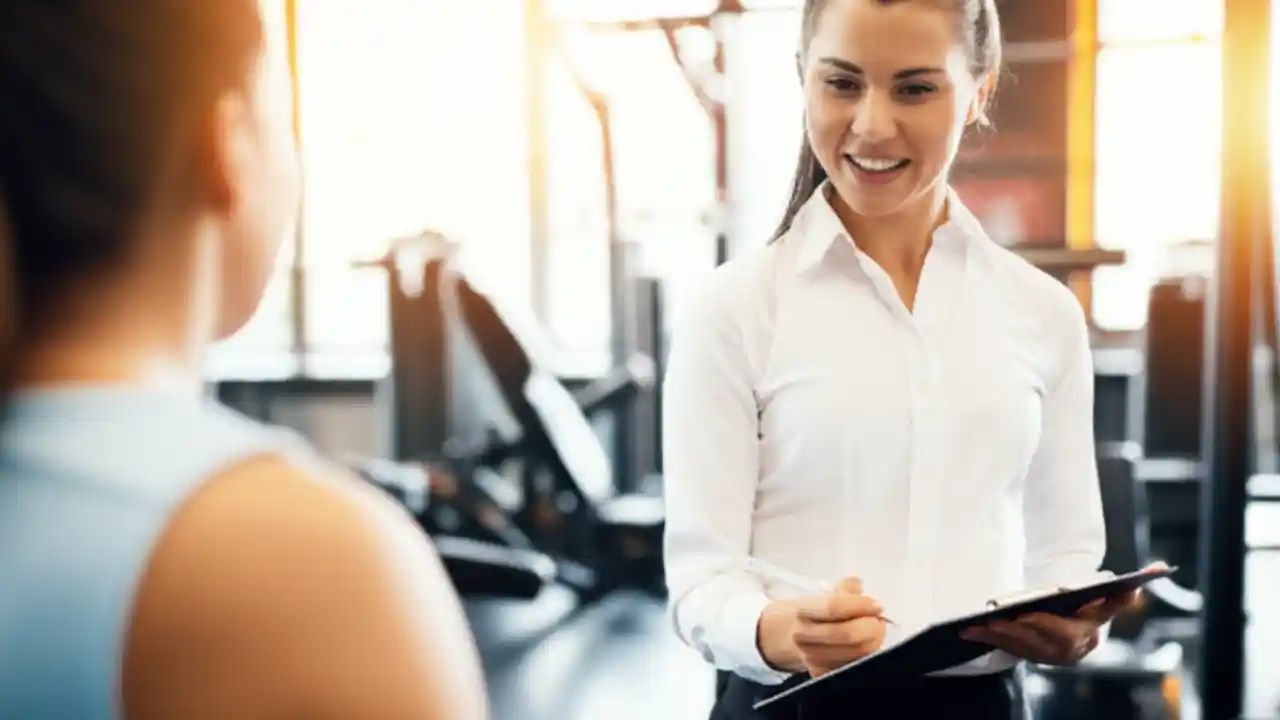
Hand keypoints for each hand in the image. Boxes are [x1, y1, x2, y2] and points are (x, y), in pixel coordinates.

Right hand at [757, 577, 886, 676]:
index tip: (877, 604)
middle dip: (872, 626)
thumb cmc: (814, 614)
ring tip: (873, 632)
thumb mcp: (825, 595)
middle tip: (878, 620)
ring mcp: (812, 658)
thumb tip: (858, 587)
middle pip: (848, 634)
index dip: (860, 605)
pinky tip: (864, 646)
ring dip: (874, 641)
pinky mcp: (822, 674)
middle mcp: (804, 636)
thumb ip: (845, 589)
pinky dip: (866, 656)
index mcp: (804, 610)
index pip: (834, 607)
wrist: (787, 637)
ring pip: (857, 653)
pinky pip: (855, 666)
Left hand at [960, 589, 1142, 665]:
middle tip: (1011, 616)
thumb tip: (1156, 570)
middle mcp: (1078, 644)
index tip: (1082, 599)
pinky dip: (988, 638)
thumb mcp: (1098, 591)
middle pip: (1055, 637)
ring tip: (979, 623)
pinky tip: (968, 629)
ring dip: (1002, 635)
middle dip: (1032, 628)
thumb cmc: (1081, 600)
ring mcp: (1053, 654)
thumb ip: (1119, 588)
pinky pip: (1008, 648)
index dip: (1095, 609)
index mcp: (1096, 624)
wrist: (1068, 618)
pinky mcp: (1031, 655)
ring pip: (1027, 646)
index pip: (1104, 612)